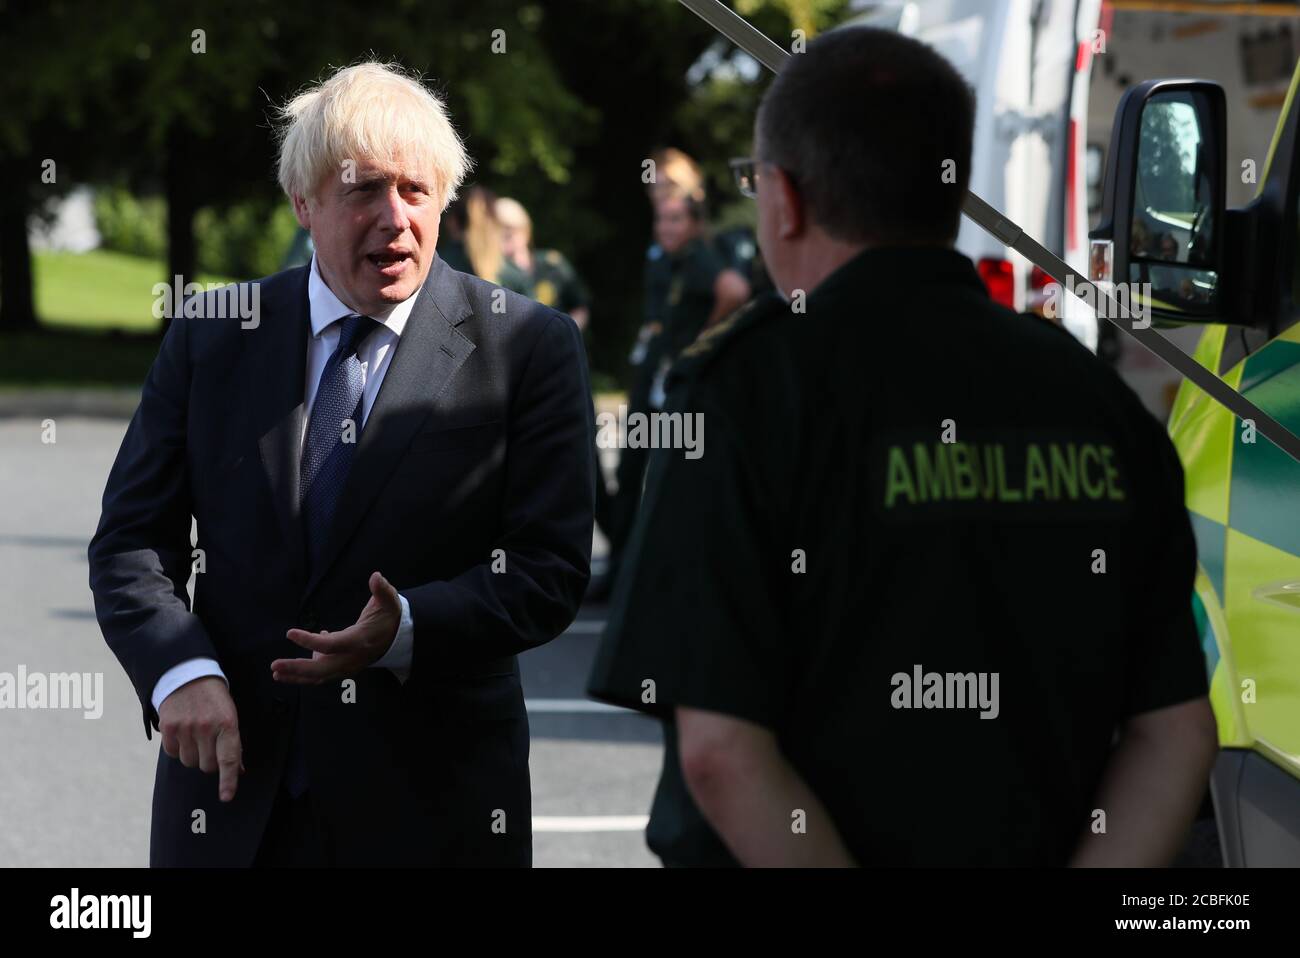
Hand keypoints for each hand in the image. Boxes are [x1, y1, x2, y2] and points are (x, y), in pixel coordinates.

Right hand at [158, 676, 243, 801]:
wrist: (188, 674)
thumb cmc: (214, 699)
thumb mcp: (230, 715)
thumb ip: (233, 742)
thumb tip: (239, 770)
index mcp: (227, 723)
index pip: (229, 759)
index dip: (228, 780)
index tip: (226, 797)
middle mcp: (206, 728)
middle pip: (208, 766)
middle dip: (210, 761)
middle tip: (210, 745)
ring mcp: (186, 728)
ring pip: (190, 762)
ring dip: (194, 755)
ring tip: (196, 735)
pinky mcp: (168, 728)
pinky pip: (174, 753)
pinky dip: (178, 748)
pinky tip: (183, 732)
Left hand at [272, 572, 401, 685]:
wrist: (398, 639)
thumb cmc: (389, 618)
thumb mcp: (389, 601)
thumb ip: (382, 590)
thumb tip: (375, 576)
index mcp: (360, 641)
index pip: (332, 645)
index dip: (310, 641)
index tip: (290, 633)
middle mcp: (352, 658)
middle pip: (322, 669)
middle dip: (297, 668)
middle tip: (274, 665)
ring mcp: (347, 667)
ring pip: (320, 677)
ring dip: (297, 676)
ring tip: (276, 672)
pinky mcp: (343, 669)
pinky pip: (322, 676)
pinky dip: (304, 677)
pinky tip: (289, 671)